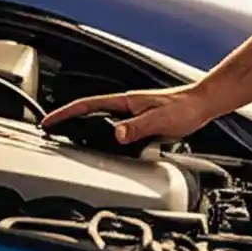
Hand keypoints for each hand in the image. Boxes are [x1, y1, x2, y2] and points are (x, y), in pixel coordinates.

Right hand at [41, 85, 215, 144]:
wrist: (202, 105)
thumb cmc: (184, 108)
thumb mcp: (159, 119)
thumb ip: (137, 127)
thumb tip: (117, 134)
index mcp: (125, 102)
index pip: (88, 105)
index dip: (66, 113)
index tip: (49, 121)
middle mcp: (126, 108)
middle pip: (91, 114)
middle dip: (70, 122)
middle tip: (53, 132)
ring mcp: (133, 116)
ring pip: (104, 124)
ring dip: (88, 131)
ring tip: (71, 140)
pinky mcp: (141, 125)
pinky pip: (117, 133)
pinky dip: (107, 139)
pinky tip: (106, 147)